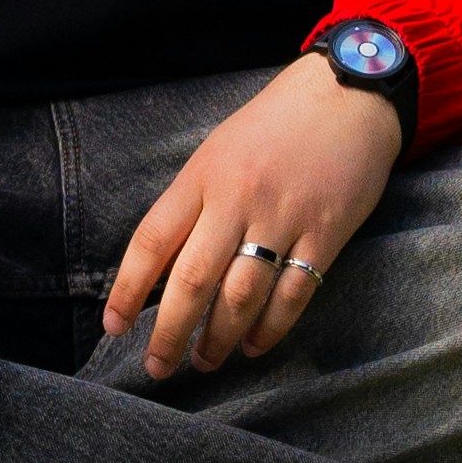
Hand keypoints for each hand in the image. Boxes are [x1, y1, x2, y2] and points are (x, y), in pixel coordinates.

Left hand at [102, 50, 403, 385]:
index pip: (153, 239)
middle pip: (193, 279)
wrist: (347, 95)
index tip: (113, 326)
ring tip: (204, 361)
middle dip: (169, 333)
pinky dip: (268, 330)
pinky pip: (291, 296)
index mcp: (204, 174)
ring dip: (217, 339)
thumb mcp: (220, 151)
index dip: (128, 289)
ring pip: (240, 297)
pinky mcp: (324, 235)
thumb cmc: (274, 126)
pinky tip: (252, 346)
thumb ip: (194, 203)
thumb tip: (163, 269)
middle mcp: (238, 198)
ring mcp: (283, 217)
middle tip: (156, 367)